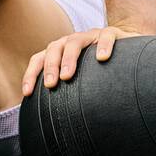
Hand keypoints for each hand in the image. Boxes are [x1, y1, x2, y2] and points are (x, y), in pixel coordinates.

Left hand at [21, 26, 146, 95]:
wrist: (128, 45)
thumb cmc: (100, 69)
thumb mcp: (81, 78)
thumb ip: (67, 90)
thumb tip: (49, 121)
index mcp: (61, 51)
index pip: (39, 58)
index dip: (31, 74)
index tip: (27, 93)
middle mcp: (73, 41)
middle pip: (55, 48)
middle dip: (50, 66)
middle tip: (50, 85)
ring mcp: (92, 36)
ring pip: (75, 41)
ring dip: (69, 58)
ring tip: (67, 76)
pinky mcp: (113, 34)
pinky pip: (107, 36)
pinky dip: (104, 45)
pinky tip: (103, 58)